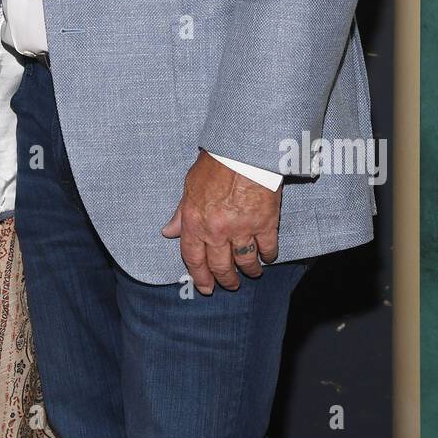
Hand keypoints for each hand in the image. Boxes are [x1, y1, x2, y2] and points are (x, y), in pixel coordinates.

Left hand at [161, 151, 281, 293]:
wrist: (243, 150)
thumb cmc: (215, 163)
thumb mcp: (189, 186)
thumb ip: (180, 213)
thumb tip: (169, 231)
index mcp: (194, 222)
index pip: (193, 258)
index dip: (200, 276)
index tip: (206, 287)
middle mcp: (216, 230)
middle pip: (220, 266)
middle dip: (225, 280)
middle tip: (230, 285)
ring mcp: (241, 229)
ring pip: (245, 262)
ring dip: (249, 271)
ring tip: (252, 273)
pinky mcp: (265, 224)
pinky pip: (267, 248)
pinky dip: (268, 255)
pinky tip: (268, 256)